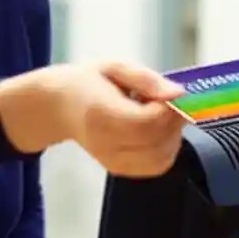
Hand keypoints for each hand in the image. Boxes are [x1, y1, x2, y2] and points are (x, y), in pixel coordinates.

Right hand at [0, 62, 186, 177]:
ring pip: (161, 158)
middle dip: (173, 122)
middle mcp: (104, 142)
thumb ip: (148, 80)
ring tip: (160, 115)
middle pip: (156, 141)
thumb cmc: (89, 82)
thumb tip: (179, 93)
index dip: (169, 109)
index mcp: (101, 113)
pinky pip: (155, 166)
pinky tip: (156, 130)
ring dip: (172, 136)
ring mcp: (111, 160)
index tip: (174, 93)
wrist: (59, 106)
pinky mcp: (118, 169)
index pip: (147, 122)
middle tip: (170, 102)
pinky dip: (166, 149)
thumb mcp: (115, 68)